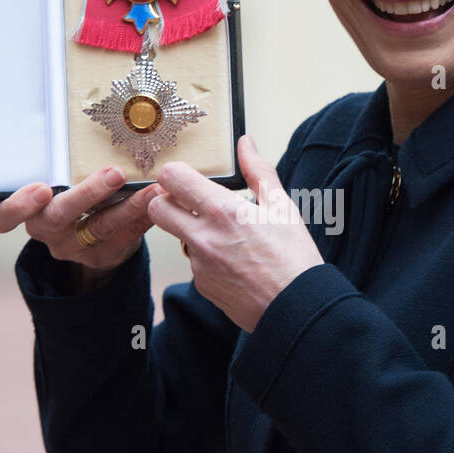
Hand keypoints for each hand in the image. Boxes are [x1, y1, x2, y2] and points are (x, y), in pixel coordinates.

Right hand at [0, 165, 162, 280]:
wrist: (91, 240)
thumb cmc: (68, 198)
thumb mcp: (54, 183)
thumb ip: (57, 164)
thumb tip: (80, 118)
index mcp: (27, 211)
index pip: (4, 217)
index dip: (17, 206)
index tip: (40, 189)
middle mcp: (47, 232)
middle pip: (58, 217)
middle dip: (86, 195)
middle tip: (114, 174)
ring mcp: (76, 247)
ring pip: (100, 226)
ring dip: (128, 205)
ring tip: (150, 188)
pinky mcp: (104, 255)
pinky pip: (126, 235)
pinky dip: (144, 215)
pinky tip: (158, 199)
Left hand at [147, 134, 324, 332]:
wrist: (297, 308)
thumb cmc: (294, 258)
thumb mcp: (282, 207)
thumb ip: (258, 171)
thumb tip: (245, 144)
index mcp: (224, 211)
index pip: (171, 178)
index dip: (175, 174)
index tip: (188, 177)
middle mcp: (204, 237)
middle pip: (156, 208)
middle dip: (168, 201)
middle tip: (192, 203)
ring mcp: (199, 264)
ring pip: (177, 236)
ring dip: (191, 231)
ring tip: (228, 237)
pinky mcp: (202, 285)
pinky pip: (194, 263)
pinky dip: (208, 258)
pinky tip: (234, 262)